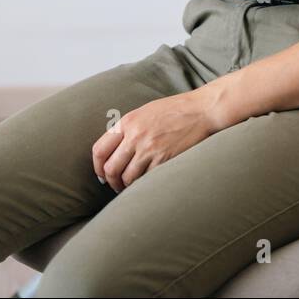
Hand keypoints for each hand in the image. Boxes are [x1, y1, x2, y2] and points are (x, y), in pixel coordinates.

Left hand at [91, 88, 219, 192]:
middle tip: (116, 186)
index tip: (102, 174)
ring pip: (127, 178)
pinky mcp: (164, 160)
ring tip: (131, 187)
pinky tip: (147, 183)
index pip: (100, 150)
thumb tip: (113, 153)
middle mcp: (135, 136)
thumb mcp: (144, 113)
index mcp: (127, 123)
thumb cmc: (174, 111)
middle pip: (111, 168)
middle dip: (111, 181)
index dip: (97, 167)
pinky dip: (144, 185)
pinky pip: (146, 180)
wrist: (201, 110)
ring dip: (127, 186)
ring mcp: (149, 149)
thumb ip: (128, 130)